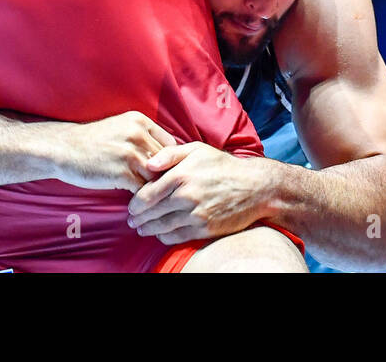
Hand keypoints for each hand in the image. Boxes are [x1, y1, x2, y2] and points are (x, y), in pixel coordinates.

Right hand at [57, 111, 179, 192]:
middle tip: (162, 191)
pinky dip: (142, 199)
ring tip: (151, 200)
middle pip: (166, 162)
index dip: (169, 161)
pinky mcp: (121, 174)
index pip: (171, 144)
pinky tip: (136, 203)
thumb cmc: (93, 142)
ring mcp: (130, 154)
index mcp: (140, 121)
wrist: (63, 148)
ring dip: (154, 190)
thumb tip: (169, 155)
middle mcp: (138, 135)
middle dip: (164, 177)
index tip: (164, 173)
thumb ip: (144, 137)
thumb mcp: (121, 128)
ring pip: (157, 177)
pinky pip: (143, 190)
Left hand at [127, 142, 275, 244]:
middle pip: (152, 212)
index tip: (131, 206)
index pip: (147, 194)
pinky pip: (177, 237)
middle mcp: (186, 195)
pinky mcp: (205, 228)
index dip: (135, 203)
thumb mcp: (197, 149)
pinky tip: (160, 234)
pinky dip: (164, 237)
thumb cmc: (223, 166)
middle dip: (138, 218)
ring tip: (141, 229)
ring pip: (162, 226)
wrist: (255, 187)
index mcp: (181, 175)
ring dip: (148, 229)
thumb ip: (169, 154)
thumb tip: (147, 164)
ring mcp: (195, 214)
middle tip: (132, 220)